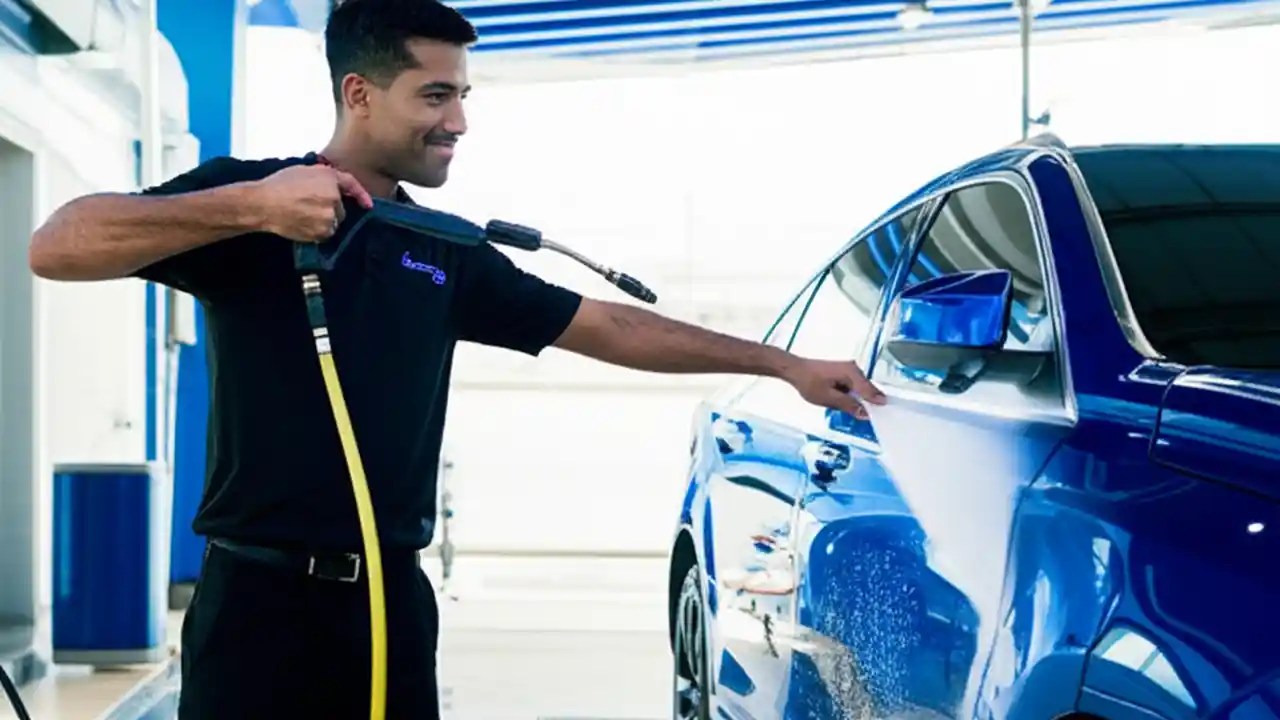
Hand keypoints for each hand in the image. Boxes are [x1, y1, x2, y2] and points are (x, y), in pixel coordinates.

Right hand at [250, 165, 372, 242]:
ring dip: (325, 221)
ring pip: (334, 222)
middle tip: (308, 206)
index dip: (361, 195)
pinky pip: (326, 234)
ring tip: (303, 215)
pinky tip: (303, 224)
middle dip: (330, 209)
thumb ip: (324, 178)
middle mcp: (334, 197)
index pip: (351, 184)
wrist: (264, 204)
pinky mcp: (323, 231)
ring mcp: (330, 216)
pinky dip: (318, 232)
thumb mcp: (303, 171)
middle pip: (341, 208)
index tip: (368, 205)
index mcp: (330, 178)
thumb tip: (336, 187)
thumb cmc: (278, 186)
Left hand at [783, 358, 886, 419]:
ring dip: (858, 400)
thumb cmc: (809, 382)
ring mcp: (849, 370)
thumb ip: (848, 405)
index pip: (870, 390)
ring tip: (855, 411)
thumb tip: (865, 413)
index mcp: (852, 372)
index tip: (885, 414)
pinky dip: (853, 396)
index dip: (877, 403)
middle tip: (868, 417)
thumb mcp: (828, 398)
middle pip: (867, 389)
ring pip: (861, 389)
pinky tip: (846, 403)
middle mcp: (854, 369)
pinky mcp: (844, 373)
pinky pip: (854, 387)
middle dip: (867, 403)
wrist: (795, 370)